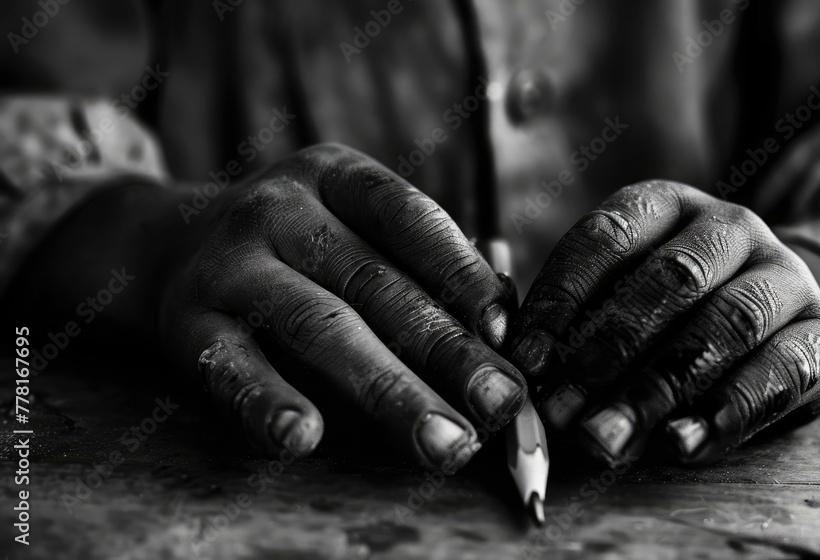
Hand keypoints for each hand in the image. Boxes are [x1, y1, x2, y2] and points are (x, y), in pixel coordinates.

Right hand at [161, 144, 524, 471]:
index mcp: (337, 177)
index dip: (461, 273)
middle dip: (446, 352)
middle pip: (376, 284)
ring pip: (321, 327)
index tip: (504, 331)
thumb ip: (419, 266)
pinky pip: (231, 367)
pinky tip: (303, 438)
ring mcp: (230, 264)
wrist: (169, 243)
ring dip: (389, 392)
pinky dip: (268, 402)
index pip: (410, 217)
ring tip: (443, 444)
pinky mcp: (187, 322)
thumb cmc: (299, 248)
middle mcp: (281, 210)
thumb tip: (500, 328)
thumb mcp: (353, 228)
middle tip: (498, 406)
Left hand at [508, 181, 819, 465]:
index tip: (524, 361)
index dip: (561, 300)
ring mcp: (786, 275)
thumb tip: (522, 368)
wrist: (779, 320)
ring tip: (608, 439)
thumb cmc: (672, 314)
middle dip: (608, 350)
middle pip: (670, 280)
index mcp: (667, 205)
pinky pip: (781, 372)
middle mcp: (731, 227)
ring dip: (659, 388)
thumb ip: (576, 324)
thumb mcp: (622, 298)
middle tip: (562, 412)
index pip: (606, 237)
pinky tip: (681, 444)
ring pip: (725, 324)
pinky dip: (727, 412)